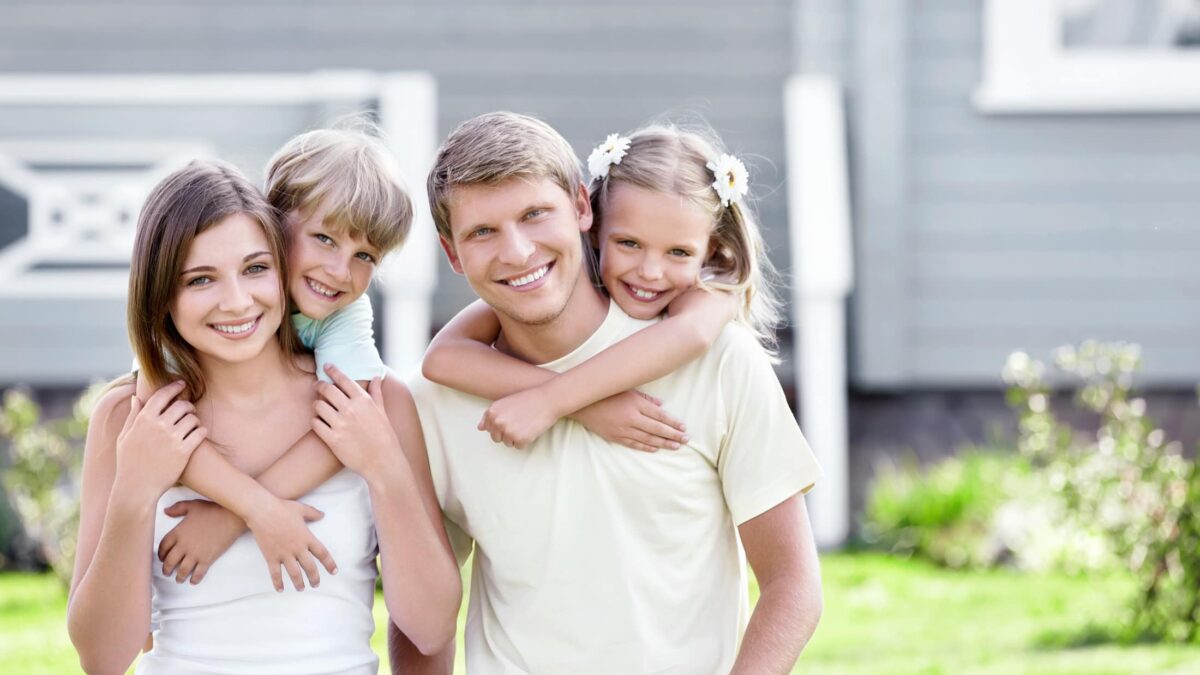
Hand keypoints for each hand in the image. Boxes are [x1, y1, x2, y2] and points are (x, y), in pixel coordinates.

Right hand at [114, 381, 206, 499]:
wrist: (137, 488)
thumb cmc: (129, 463)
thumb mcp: (125, 437)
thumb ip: (133, 416)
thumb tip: (136, 397)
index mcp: (143, 420)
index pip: (162, 395)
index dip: (174, 387)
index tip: (181, 384)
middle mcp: (158, 426)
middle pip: (181, 405)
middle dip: (187, 406)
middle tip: (189, 410)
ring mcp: (171, 438)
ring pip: (192, 418)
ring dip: (195, 419)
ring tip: (192, 424)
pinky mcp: (183, 451)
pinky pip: (199, 433)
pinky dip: (201, 431)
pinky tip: (198, 434)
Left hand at [157, 499, 244, 584]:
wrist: (231, 517)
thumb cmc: (213, 509)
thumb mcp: (193, 505)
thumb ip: (177, 508)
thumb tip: (165, 511)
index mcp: (178, 532)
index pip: (163, 547)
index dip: (161, 554)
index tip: (162, 558)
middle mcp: (183, 545)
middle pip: (170, 561)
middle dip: (167, 569)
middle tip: (167, 572)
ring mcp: (195, 554)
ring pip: (182, 570)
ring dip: (179, 576)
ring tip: (179, 579)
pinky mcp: (207, 559)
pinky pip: (198, 573)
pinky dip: (194, 579)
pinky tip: (193, 581)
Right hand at [244, 496, 336, 591]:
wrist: (262, 510)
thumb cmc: (282, 507)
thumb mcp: (301, 509)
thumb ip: (313, 513)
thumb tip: (323, 514)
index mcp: (307, 537)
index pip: (322, 553)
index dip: (329, 564)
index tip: (334, 572)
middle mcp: (297, 548)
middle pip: (310, 567)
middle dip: (314, 578)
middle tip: (316, 584)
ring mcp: (284, 553)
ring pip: (294, 573)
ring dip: (299, 583)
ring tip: (301, 588)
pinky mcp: (270, 556)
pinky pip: (275, 573)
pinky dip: (278, 583)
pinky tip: (280, 589)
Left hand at [312, 365, 398, 475]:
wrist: (382, 461)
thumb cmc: (384, 436)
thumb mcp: (382, 412)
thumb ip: (376, 393)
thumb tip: (376, 377)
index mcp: (363, 401)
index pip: (344, 379)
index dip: (333, 370)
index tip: (326, 366)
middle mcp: (350, 410)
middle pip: (327, 390)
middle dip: (320, 386)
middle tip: (318, 386)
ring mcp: (340, 424)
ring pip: (318, 406)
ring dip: (317, 405)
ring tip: (320, 407)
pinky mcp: (332, 439)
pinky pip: (316, 424)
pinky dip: (316, 421)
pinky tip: (320, 422)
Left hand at [477, 387, 559, 448]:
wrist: (548, 399)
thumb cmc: (528, 399)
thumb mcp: (505, 403)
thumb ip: (491, 416)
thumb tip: (479, 428)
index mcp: (492, 412)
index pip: (489, 428)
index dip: (501, 425)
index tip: (511, 418)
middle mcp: (497, 422)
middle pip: (496, 438)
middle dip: (507, 433)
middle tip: (520, 421)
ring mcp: (508, 431)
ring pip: (507, 443)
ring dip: (516, 437)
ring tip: (526, 424)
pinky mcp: (519, 439)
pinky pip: (518, 447)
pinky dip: (526, 441)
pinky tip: (531, 429)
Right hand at [571, 391, 688, 452]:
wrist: (581, 404)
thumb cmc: (605, 393)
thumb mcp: (627, 389)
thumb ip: (645, 398)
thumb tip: (661, 405)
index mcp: (635, 404)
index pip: (660, 416)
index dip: (673, 423)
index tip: (684, 427)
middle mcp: (631, 418)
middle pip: (657, 429)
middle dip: (673, 435)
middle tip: (686, 440)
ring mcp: (623, 429)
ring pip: (647, 438)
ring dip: (663, 443)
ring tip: (676, 446)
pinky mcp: (615, 436)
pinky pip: (634, 444)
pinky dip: (646, 447)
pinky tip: (655, 449)